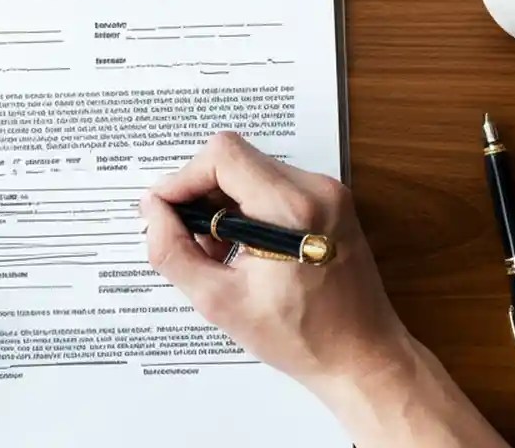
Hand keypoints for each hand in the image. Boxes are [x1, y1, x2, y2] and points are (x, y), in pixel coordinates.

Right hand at [142, 133, 509, 447]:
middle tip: (188, 241)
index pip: (222, 155)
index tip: (163, 210)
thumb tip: (152, 212)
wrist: (363, 358)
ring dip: (222, 205)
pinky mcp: (330, 202)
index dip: (182, 179)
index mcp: (293, 208)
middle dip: (200, 196)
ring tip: (217, 254)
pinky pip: (273, 187)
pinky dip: (246, 210)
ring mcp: (328, 193)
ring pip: (251, 172)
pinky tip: (242, 251)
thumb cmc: (302, 337)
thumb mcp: (220, 302)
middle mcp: (316, 188)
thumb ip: (174, 252)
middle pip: (234, 160)